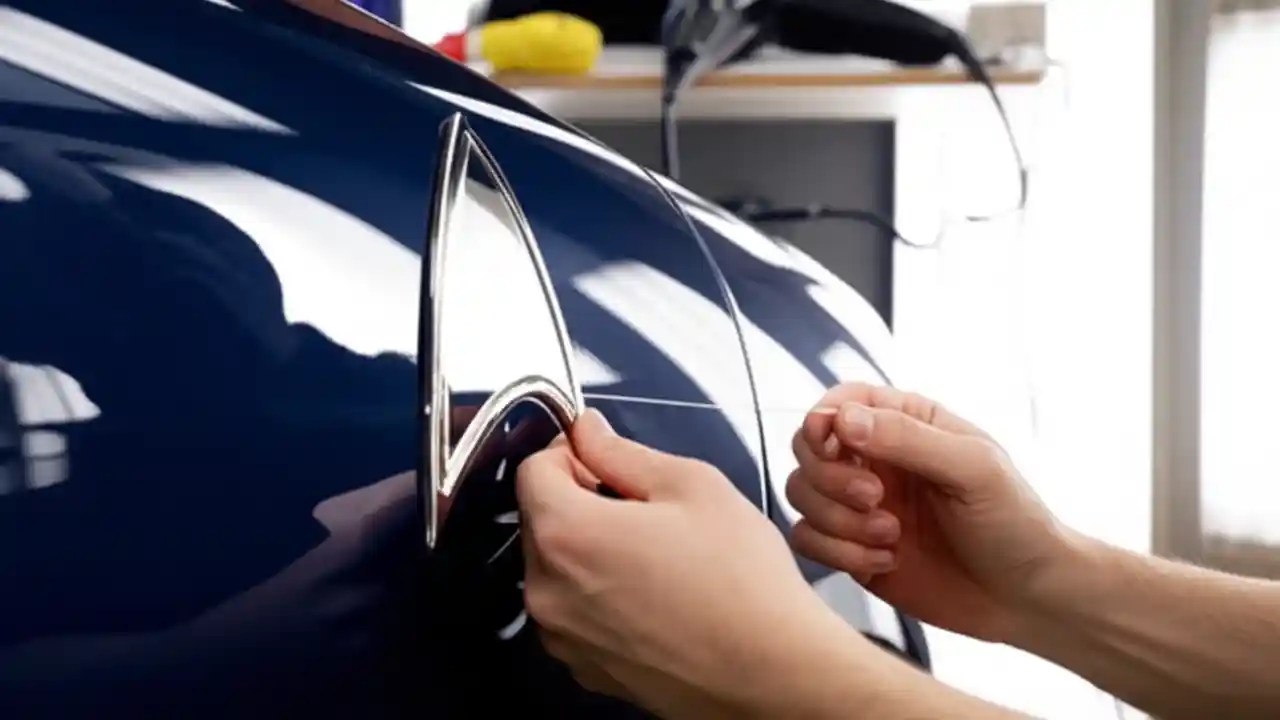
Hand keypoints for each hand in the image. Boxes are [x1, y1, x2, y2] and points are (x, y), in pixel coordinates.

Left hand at [517, 409, 866, 718]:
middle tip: (645, 508)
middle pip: (540, 520)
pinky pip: (575, 612)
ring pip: (557, 568)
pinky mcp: (584, 668)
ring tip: (655, 557)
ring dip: (590, 550)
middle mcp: (547, 590)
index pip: (532, 470)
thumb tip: (587, 431)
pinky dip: (600, 596)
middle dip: (579, 501)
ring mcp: (563, 637)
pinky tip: (654, 596)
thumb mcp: (691, 485)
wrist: (773, 673)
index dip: (568, 452)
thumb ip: (622, 452)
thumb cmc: (741, 580)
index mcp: (567, 534)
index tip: (603, 457)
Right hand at [787, 383, 1074, 642]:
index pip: (839, 402)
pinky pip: (808, 540)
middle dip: (832, 477)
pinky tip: (887, 561)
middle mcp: (876, 460)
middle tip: (877, 498)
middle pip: (807, 449)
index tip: (834, 446)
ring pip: (801, 494)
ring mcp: (859, 506)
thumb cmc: (1014, 523)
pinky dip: (838, 553)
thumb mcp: (974, 468)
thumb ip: (908, 438)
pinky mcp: (851, 549)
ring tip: (892, 536)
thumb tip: (843, 419)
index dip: (823, 421)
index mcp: (906, 424)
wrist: (1027, 597)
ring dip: (838, 520)